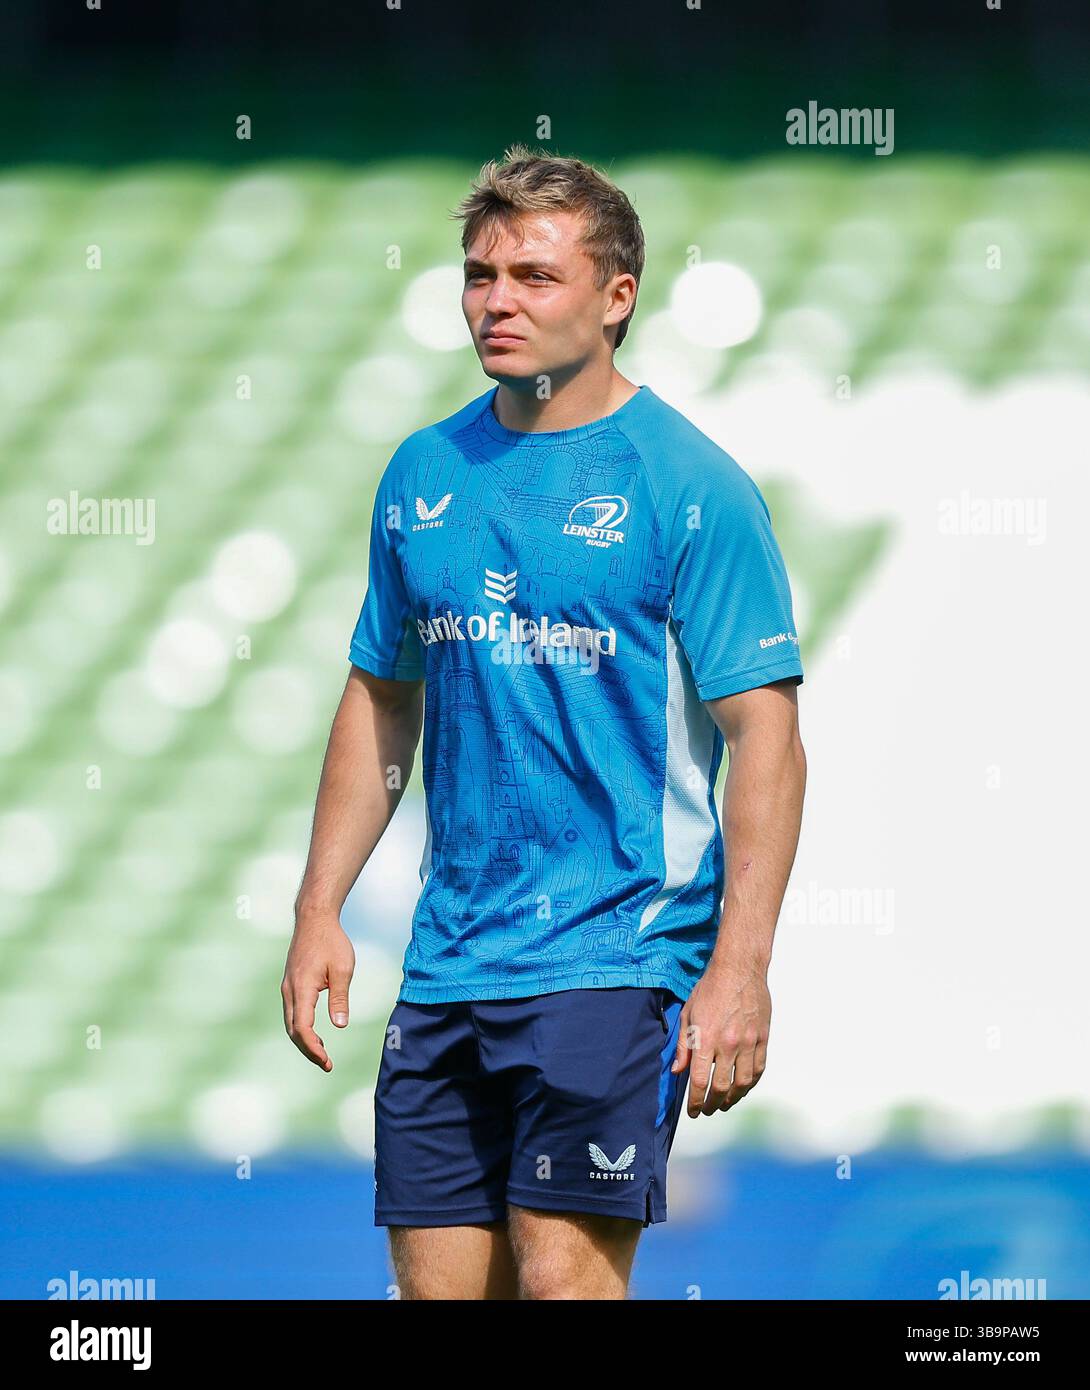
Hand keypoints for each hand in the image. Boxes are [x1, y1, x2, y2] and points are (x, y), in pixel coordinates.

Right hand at [281, 912, 355, 1070]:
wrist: (314, 919)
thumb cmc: (331, 941)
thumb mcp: (342, 969)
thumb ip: (339, 997)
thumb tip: (340, 1024)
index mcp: (302, 988)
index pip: (303, 1028)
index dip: (313, 1048)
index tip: (327, 1062)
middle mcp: (290, 991)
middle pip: (293, 1030)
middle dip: (308, 1051)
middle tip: (327, 1064)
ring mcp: (288, 988)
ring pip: (291, 1023)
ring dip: (304, 1041)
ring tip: (323, 1054)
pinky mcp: (290, 985)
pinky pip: (293, 1013)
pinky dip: (302, 1029)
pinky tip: (316, 1035)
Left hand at [671, 959, 770, 1116]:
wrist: (739, 969)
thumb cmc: (710, 989)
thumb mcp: (688, 1014)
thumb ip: (684, 1046)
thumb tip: (677, 1071)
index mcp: (706, 1038)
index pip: (699, 1081)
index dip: (695, 1101)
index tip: (693, 1111)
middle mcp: (728, 1044)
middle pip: (722, 1087)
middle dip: (712, 1104)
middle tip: (707, 1110)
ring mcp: (749, 1042)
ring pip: (743, 1083)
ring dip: (733, 1099)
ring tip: (724, 1104)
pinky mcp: (763, 1038)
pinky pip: (759, 1069)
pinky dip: (750, 1084)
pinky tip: (742, 1088)